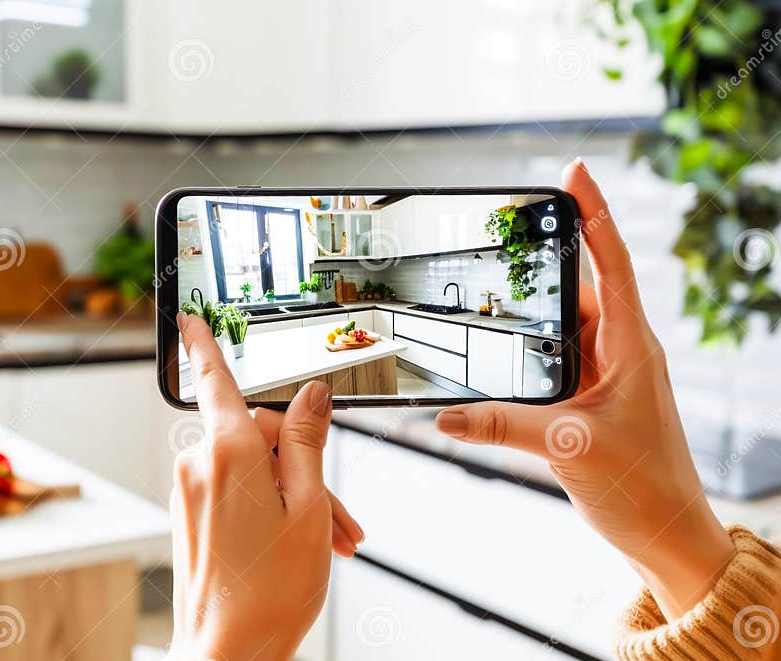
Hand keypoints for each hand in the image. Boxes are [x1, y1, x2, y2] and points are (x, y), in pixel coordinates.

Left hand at [168, 311, 362, 659]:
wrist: (228, 652)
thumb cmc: (268, 589)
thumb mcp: (308, 506)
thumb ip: (309, 441)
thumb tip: (312, 395)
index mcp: (230, 452)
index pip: (216, 380)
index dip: (204, 344)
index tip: (188, 318)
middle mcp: (201, 465)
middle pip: (262, 437)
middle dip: (306, 468)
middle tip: (341, 519)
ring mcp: (192, 492)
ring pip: (255, 470)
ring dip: (295, 496)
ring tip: (328, 541)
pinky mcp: (191, 516)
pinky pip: (237, 492)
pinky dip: (271, 508)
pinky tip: (300, 543)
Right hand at [435, 159, 734, 619]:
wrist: (663, 533)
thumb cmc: (642, 488)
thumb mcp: (570, 448)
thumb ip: (503, 426)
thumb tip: (444, 417)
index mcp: (630, 346)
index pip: (613, 263)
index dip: (593, 214)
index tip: (572, 173)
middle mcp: (617, 350)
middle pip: (578, 284)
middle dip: (545, 252)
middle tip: (505, 223)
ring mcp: (601, 373)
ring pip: (560, 323)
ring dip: (531, 304)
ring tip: (490, 277)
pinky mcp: (585, 397)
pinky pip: (550, 357)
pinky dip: (523, 346)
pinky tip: (496, 345)